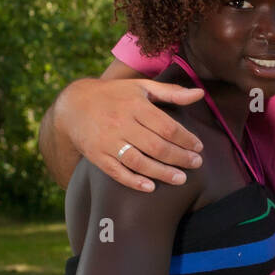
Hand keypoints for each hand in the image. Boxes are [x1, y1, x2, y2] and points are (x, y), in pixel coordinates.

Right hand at [58, 77, 204, 190]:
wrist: (74, 105)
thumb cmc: (116, 95)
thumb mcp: (142, 87)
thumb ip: (171, 92)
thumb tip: (200, 93)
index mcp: (135, 105)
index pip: (166, 127)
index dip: (186, 138)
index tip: (199, 147)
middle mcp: (121, 123)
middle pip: (155, 146)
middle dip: (179, 157)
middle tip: (196, 164)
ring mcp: (107, 142)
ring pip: (138, 161)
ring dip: (161, 172)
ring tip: (181, 179)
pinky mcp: (97, 156)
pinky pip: (116, 172)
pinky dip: (133, 181)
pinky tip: (150, 187)